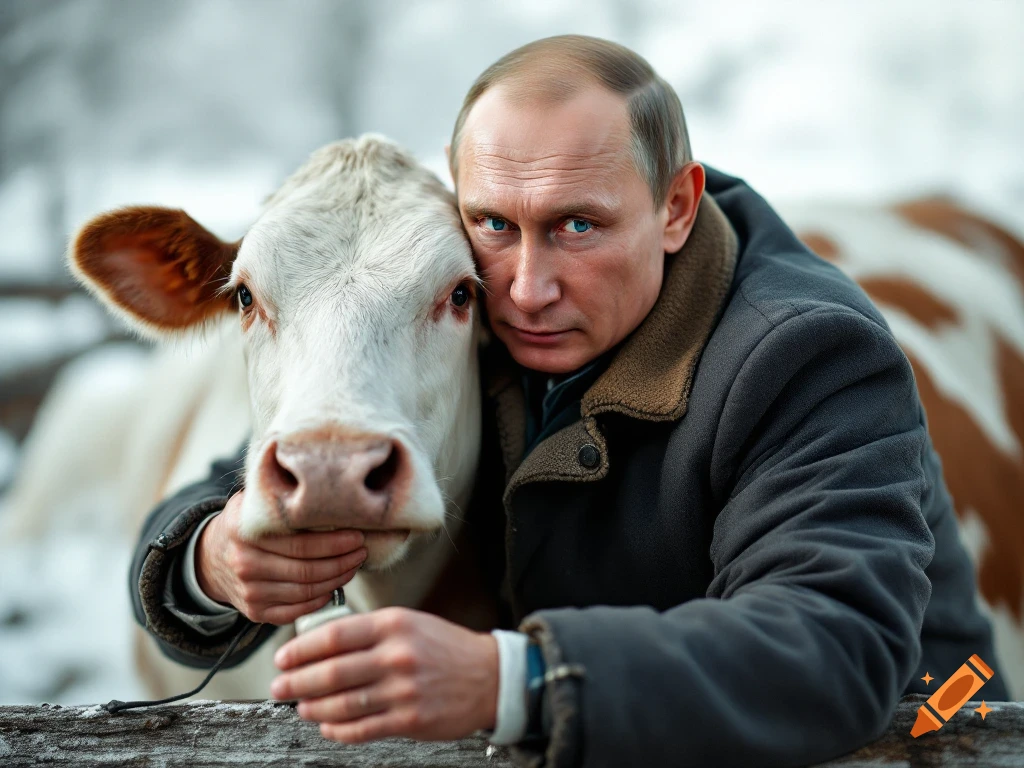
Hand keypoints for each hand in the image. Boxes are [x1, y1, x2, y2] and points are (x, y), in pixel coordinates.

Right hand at [196, 489, 367, 624]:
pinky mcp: (254, 611)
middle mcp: (244, 564)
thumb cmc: (246, 524)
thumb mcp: (254, 502)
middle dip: (342, 562)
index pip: (300, 543)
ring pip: (305, 592)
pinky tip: (333, 588)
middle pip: (306, 570)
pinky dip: (319, 601)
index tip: (358, 536)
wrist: (211, 556)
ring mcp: (249, 591)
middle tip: (361, 552)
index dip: (335, 543)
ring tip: (353, 566)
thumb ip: (281, 498)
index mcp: (245, 532)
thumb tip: (326, 488)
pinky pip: (295, 611)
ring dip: (336, 581)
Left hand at [270, 607, 498, 743]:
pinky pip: (362, 728)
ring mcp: (403, 690)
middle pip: (332, 672)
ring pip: (343, 704)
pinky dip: (338, 730)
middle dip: (297, 683)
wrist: (489, 676)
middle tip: (281, 687)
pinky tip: (328, 726)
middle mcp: (397, 656)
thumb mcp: (409, 623)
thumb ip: (369, 631)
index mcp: (394, 625)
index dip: (301, 650)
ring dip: (314, 708)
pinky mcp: (410, 720)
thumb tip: (321, 646)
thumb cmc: (445, 648)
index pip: (334, 636)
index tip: (283, 658)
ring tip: (302, 707)